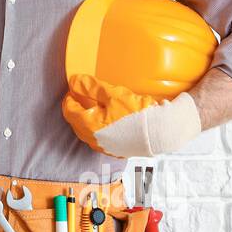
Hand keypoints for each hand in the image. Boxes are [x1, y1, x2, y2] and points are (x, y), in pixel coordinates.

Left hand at [61, 73, 201, 158]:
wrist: (162, 131)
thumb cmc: (139, 113)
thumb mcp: (113, 94)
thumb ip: (91, 87)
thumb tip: (75, 81)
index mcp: (89, 126)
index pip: (69, 111)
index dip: (69, 99)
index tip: (72, 91)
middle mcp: (95, 140)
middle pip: (77, 123)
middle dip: (77, 109)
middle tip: (81, 97)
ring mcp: (106, 148)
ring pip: (88, 132)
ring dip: (87, 120)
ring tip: (94, 108)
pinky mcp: (117, 151)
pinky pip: (101, 139)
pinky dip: (99, 129)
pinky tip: (107, 121)